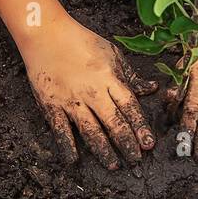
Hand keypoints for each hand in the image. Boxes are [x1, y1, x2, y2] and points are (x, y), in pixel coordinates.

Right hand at [18, 16, 157, 169]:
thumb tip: (151, 89)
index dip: (140, 127)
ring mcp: (70, 100)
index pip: (129, 108)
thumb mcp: (111, 53)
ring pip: (90, 130)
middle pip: (113, 123)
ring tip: (113, 165)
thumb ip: (130, 75)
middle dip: (126, 143)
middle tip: (136, 160)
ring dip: (103, 150)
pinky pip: (60, 128)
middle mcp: (91, 92)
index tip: (149, 144)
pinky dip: (66, 145)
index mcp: (109, 79)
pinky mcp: (50, 103)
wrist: (45, 33)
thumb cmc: (80, 41)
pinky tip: (73, 159)